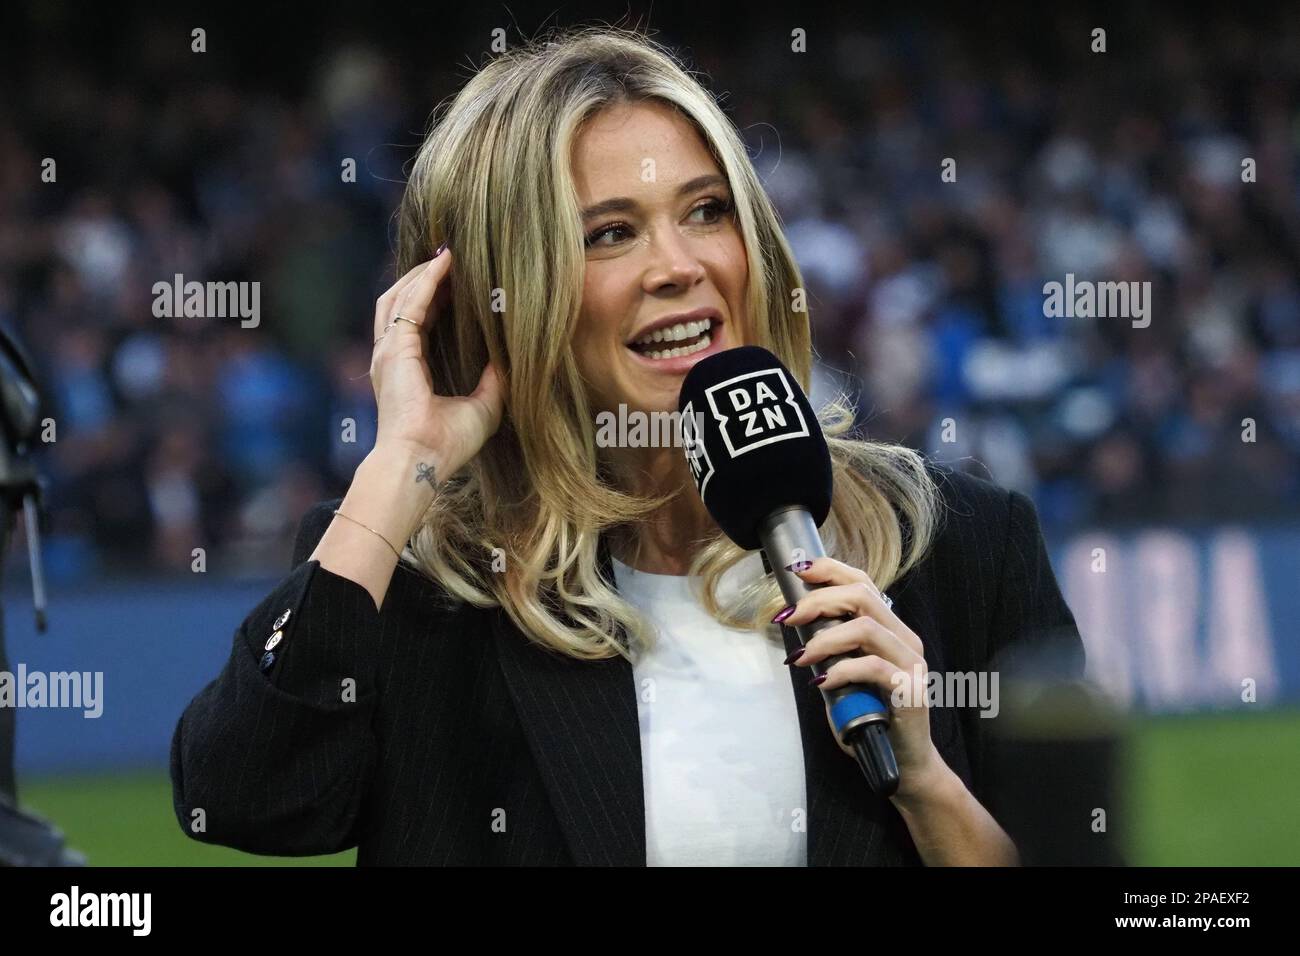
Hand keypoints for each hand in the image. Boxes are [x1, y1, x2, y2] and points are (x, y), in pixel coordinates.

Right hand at [370, 246, 505, 478]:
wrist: (421, 461)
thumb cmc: (447, 444)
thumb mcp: (484, 406)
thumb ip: (495, 380)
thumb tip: (513, 358)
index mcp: (408, 369)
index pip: (419, 321)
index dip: (436, 298)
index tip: (459, 281)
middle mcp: (392, 356)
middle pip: (403, 303)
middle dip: (425, 279)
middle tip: (452, 259)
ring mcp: (388, 351)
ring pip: (399, 296)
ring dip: (422, 274)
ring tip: (447, 255)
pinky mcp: (394, 348)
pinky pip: (410, 303)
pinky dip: (426, 280)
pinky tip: (445, 264)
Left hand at [777, 556, 944, 797]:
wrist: (900, 763)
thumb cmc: (867, 716)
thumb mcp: (843, 673)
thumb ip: (830, 647)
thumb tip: (793, 619)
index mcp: (890, 629)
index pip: (863, 583)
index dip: (829, 570)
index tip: (796, 569)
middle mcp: (905, 639)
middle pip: (862, 597)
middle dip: (817, 601)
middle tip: (787, 616)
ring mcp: (911, 664)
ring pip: (866, 628)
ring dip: (825, 639)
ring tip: (800, 658)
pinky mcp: (911, 691)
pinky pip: (873, 668)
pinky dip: (841, 670)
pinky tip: (822, 683)